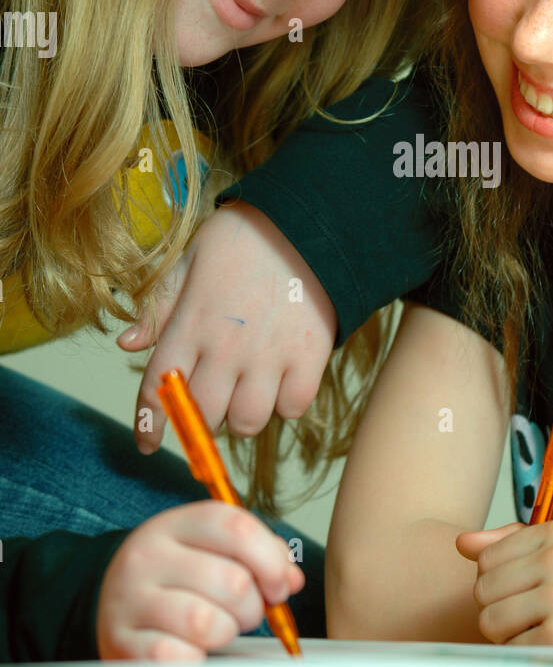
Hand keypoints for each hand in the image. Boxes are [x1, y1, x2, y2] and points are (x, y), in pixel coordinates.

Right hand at [96, 501, 304, 659]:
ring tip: (218, 629)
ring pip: (208, 622)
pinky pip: (179, 658)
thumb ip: (257, 554)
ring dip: (226, 633)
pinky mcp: (122, 645)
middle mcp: (147, 557)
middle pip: (232, 581)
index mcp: (174, 525)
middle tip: (244, 613)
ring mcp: (129, 601)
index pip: (236, 528)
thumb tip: (291, 579)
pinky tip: (191, 650)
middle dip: (252, 606)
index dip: (271, 561)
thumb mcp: (209, 549)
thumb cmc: (174, 577)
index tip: (279, 585)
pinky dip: (197, 659)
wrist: (110, 602)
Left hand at [117, 202, 336, 451]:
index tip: (148, 445)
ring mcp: (269, 354)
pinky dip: (286, 403)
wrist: (312, 221)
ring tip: (248, 393)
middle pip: (203, 416)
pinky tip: (283, 380)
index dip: (149, 425)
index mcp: (191, 322)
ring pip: (248, 422)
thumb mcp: (191, 259)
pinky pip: (293, 408)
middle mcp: (226, 345)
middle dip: (201, 423)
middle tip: (211, 408)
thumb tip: (126, 344)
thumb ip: (159, 305)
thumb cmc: (245, 239)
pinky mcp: (310, 356)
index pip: (157, 388)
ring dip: (244, 416)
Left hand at [456, 517, 552, 651]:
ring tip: (552, 632)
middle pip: (483, 589)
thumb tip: (462, 543)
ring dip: (512, 636)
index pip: (487, 556)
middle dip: (504, 609)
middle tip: (545, 617)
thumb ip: (516, 544)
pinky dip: (530, 657)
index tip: (535, 592)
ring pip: (490, 620)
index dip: (503, 582)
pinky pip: (511, 650)